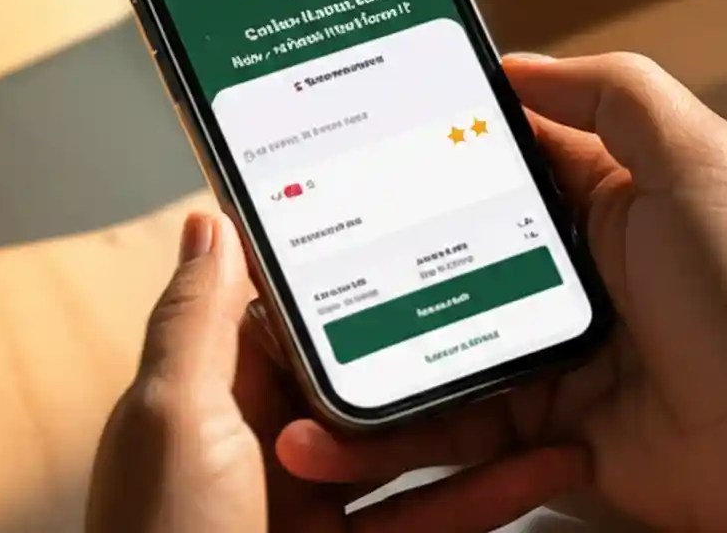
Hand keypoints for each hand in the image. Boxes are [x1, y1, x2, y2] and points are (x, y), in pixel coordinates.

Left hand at [87, 213, 586, 532]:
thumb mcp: (174, 416)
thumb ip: (199, 319)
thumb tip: (210, 223)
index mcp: (214, 399)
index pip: (295, 318)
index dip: (356, 280)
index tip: (422, 243)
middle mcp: (266, 446)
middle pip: (370, 384)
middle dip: (438, 357)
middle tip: (510, 312)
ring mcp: (313, 507)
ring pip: (415, 452)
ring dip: (485, 428)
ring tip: (551, 391)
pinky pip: (432, 515)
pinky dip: (489, 494)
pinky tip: (540, 468)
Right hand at [275, 53, 726, 530]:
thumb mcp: (696, 155)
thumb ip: (613, 91)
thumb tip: (517, 66)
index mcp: (612, 195)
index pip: (501, 154)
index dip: (432, 140)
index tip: (354, 136)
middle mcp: (579, 268)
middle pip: (454, 248)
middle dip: (377, 250)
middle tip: (293, 254)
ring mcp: (558, 348)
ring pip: (439, 337)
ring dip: (368, 347)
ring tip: (291, 351)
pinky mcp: (542, 423)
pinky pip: (456, 419)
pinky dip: (399, 424)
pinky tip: (340, 425)